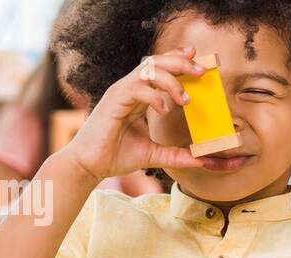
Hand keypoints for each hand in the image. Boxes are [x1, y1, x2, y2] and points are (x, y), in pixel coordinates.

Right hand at [58, 46, 213, 181]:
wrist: (89, 166)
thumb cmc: (114, 156)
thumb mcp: (152, 154)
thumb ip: (175, 154)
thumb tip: (200, 160)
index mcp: (138, 96)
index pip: (159, 69)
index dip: (178, 59)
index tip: (197, 59)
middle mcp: (129, 89)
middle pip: (157, 62)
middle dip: (181, 62)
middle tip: (201, 70)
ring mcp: (121, 92)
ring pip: (148, 70)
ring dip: (171, 80)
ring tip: (185, 99)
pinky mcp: (114, 100)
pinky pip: (138, 88)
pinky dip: (154, 97)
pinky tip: (163, 111)